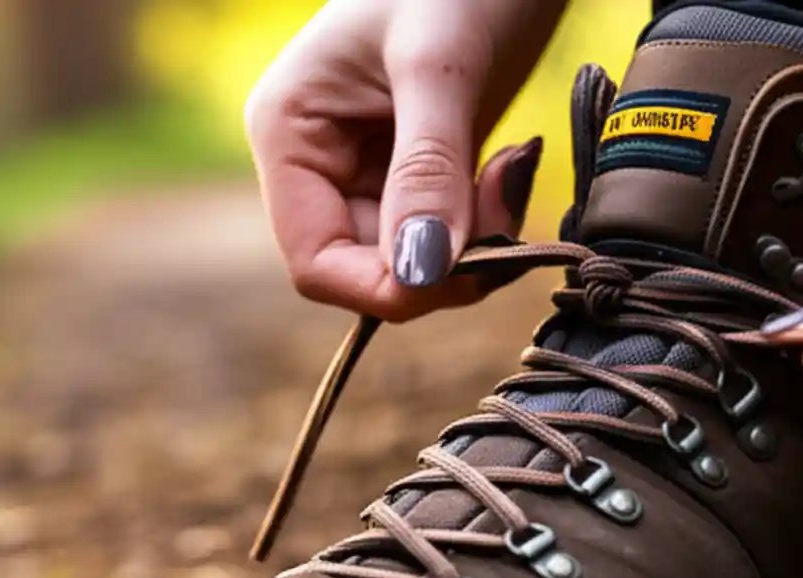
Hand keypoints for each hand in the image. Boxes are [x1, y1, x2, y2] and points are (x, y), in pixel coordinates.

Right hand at [245, 0, 566, 321]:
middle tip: (509, 211)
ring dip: (470, 242)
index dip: (380, 286)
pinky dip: (482, 219)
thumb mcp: (440, 65)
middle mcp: (316, 159)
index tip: (457, 273)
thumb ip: (426, 170)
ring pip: (410, 256)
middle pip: (364, 265)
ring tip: (514, 173)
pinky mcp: (415, 163)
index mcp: (288, 132)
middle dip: (441, 260)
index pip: (314, 259)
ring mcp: (364, 164)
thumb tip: (418, 275)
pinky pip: (441, 228)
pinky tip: (512, 167)